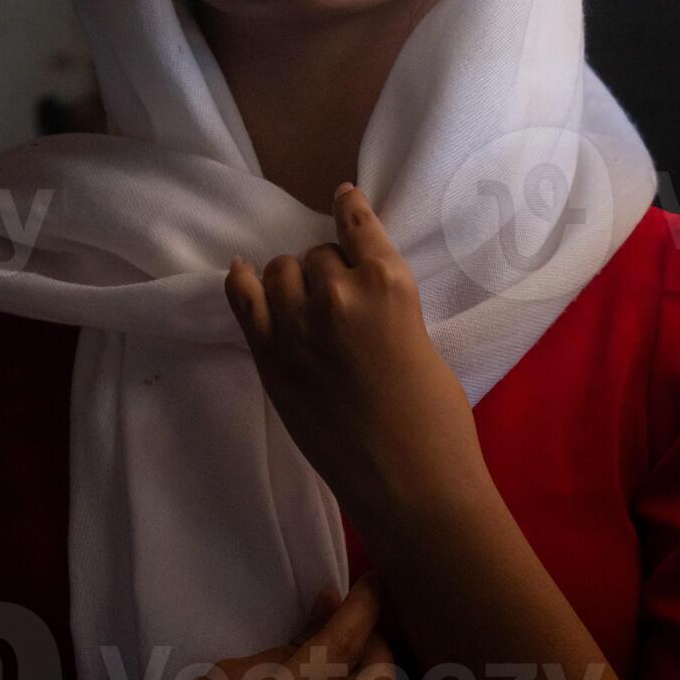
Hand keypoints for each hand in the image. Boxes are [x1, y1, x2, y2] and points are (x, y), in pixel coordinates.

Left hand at [223, 183, 488, 526]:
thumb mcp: (420, 339)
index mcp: (388, 284)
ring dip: (293, 282)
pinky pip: (242, 300)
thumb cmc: (436, 419)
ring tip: (305, 305)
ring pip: (280, 272)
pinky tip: (242, 272)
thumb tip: (357, 299)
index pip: (358, 226)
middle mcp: (337, 294)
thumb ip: (384, 309)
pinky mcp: (269, 359)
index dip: (350, 209)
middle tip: (342, 302)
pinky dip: (242, 282)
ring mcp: (295, 327)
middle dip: (330, 271)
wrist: (409, 482)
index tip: (344, 197)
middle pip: (318, 255)